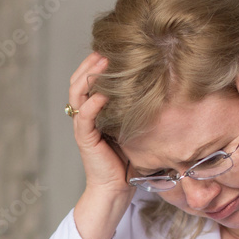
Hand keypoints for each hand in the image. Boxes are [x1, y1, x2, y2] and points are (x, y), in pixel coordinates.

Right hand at [68, 52, 131, 194]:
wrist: (116, 189)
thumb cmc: (128, 160)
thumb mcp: (133, 127)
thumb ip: (136, 108)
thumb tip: (162, 85)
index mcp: (93, 111)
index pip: (86, 80)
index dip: (94, 63)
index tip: (111, 48)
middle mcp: (84, 116)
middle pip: (77, 82)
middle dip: (89, 63)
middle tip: (104, 49)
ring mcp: (82, 127)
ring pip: (76, 94)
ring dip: (89, 76)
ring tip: (102, 62)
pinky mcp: (85, 138)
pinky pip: (85, 116)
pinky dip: (93, 103)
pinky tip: (104, 93)